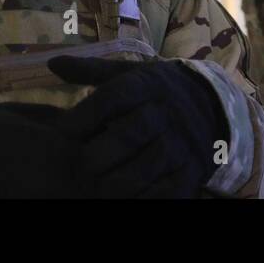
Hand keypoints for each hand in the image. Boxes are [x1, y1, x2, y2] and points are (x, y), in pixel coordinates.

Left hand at [48, 56, 225, 197]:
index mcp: (147, 84)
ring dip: (124, 177)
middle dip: (104, 149)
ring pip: (153, 160)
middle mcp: (167, 110)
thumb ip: (91, 71)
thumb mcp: (128, 74)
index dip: (86, 114)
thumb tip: (52, 63)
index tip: (62, 132)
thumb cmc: (156, 90)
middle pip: (133, 130)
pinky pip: (175, 185)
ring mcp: (183, 141)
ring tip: (97, 189)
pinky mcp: (194, 167)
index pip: (114, 96)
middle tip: (78, 165)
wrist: (211, 104)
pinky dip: (152, 196)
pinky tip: (129, 200)